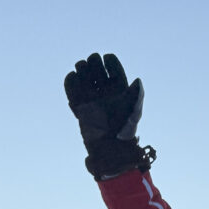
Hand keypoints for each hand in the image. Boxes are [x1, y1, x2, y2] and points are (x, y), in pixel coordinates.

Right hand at [64, 53, 154, 179]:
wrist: (109, 148)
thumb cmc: (124, 132)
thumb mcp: (133, 112)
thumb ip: (136, 96)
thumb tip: (137, 80)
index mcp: (120, 90)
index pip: (114, 69)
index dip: (110, 61)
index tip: (107, 59)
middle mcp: (105, 93)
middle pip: (97, 69)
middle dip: (93, 63)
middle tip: (92, 63)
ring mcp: (92, 99)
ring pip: (84, 77)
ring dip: (81, 68)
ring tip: (81, 68)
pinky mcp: (80, 107)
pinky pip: (72, 89)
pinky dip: (70, 81)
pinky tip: (72, 77)